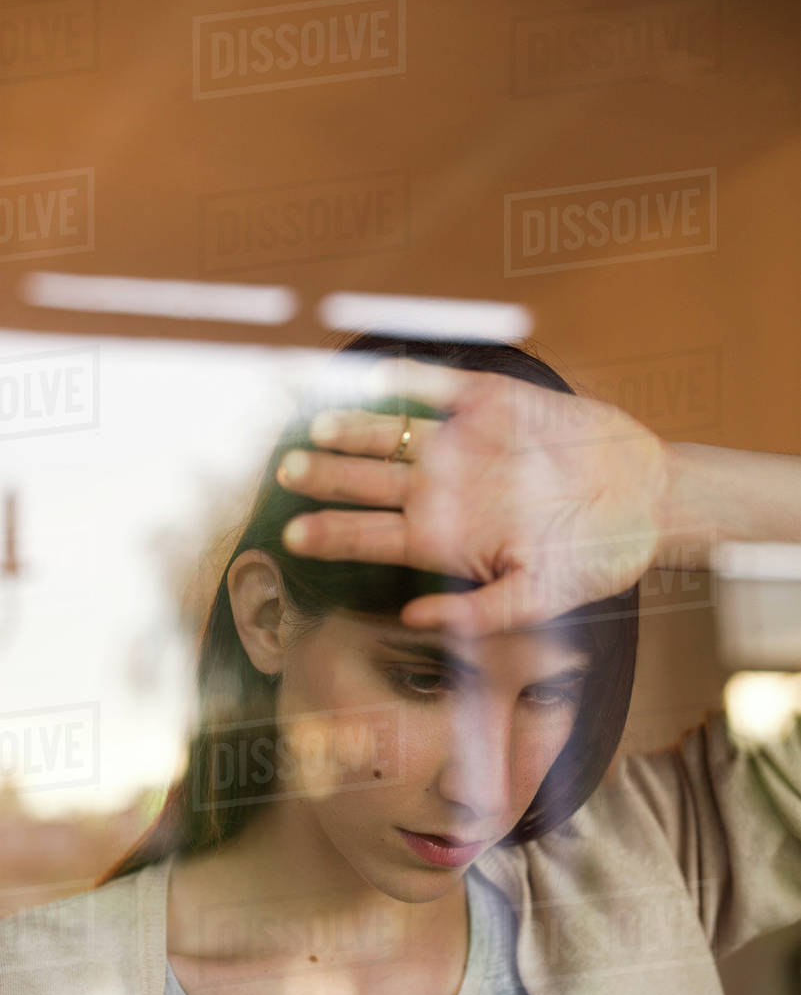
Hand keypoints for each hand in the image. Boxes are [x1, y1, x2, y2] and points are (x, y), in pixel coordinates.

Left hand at [276, 358, 673, 633]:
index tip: (294, 537)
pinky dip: (412, 381)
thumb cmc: (594, 557)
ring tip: (320, 429)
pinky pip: (441, 388)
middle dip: (328, 477)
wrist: (645, 498)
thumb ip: (480, 613)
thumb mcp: (541, 599)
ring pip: (395, 434)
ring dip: (357, 430)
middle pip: (371, 483)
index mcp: (448, 538)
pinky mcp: (492, 404)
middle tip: (288, 472)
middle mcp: (445, 489)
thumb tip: (413, 618)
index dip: (333, 536)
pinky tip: (380, 376)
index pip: (375, 538)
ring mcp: (464, 445)